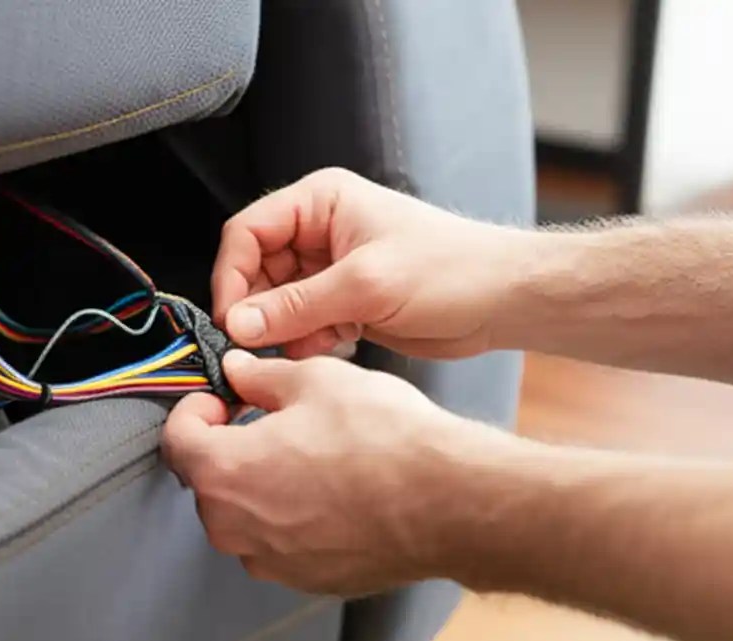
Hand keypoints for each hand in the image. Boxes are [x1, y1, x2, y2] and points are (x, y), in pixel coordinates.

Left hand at [161, 350, 523, 596]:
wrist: (448, 503)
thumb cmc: (384, 441)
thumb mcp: (316, 382)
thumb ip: (261, 377)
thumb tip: (238, 372)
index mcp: (223, 473)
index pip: (176, 439)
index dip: (196, 410)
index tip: (222, 399)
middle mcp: (235, 527)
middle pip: (208, 479)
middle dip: (229, 446)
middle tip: (269, 420)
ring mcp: (270, 561)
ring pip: (244, 514)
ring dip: (262, 483)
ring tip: (311, 454)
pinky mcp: (305, 580)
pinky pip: (280, 541)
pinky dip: (293, 515)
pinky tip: (334, 489)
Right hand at [214, 167, 532, 359]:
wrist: (501, 301)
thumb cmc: (450, 270)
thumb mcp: (365, 286)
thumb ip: (296, 305)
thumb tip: (238, 322)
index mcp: (320, 202)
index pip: (247, 232)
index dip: (232, 275)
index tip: (231, 318)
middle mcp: (319, 232)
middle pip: (256, 271)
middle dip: (259, 310)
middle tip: (263, 344)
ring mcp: (330, 269)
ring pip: (276, 303)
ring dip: (286, 330)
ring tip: (318, 342)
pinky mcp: (343, 302)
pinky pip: (301, 324)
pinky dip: (308, 341)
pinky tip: (339, 345)